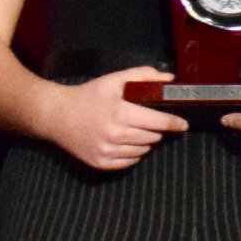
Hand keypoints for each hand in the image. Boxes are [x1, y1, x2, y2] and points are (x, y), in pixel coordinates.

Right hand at [42, 66, 187, 170]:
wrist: (57, 115)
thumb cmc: (89, 95)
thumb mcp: (114, 80)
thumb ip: (143, 76)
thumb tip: (171, 80)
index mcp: (120, 112)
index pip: (158, 121)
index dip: (174, 123)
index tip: (183, 124)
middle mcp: (115, 135)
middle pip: (153, 137)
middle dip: (155, 129)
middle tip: (147, 121)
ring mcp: (107, 151)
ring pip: (143, 150)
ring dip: (144, 141)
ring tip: (132, 129)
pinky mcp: (101, 163)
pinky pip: (130, 162)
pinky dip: (133, 153)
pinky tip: (124, 142)